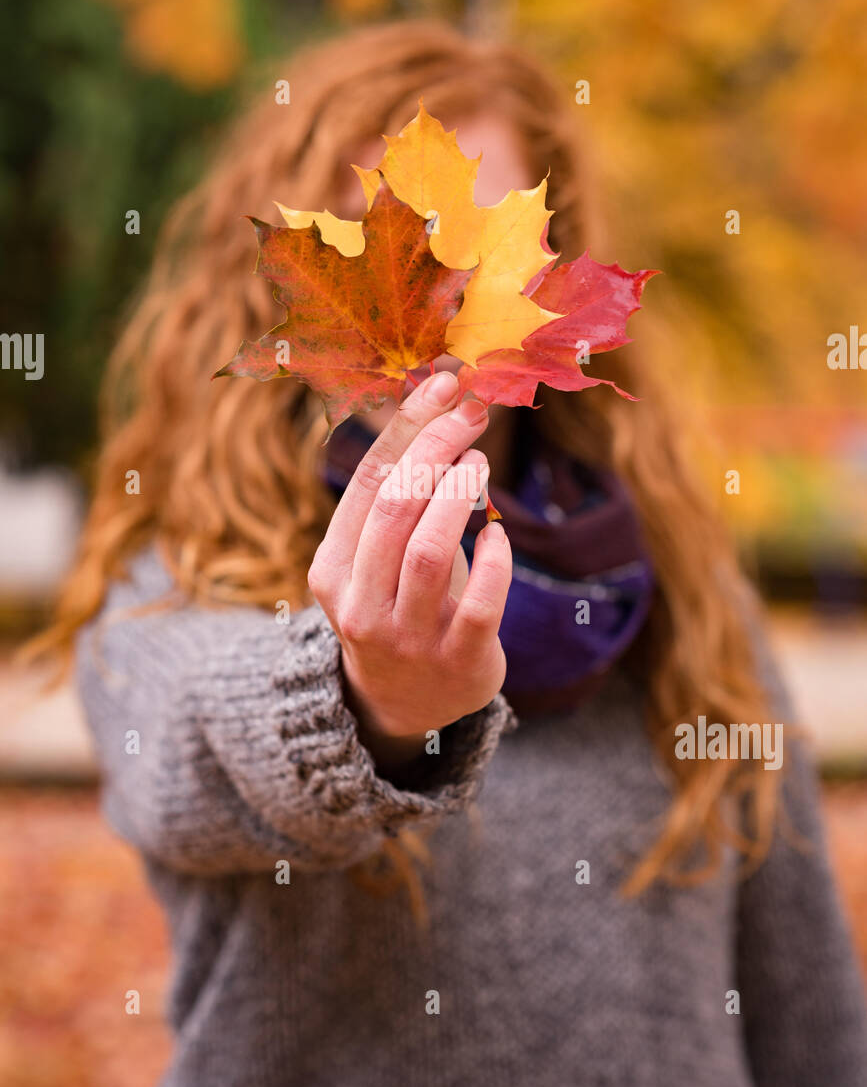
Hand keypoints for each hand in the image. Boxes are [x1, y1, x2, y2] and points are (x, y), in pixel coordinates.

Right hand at [308, 371, 511, 769]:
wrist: (406, 703)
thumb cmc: (398, 604)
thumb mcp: (380, 557)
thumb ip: (399, 495)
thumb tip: (440, 403)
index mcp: (332, 570)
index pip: (367, 482)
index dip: (408, 425)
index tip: (445, 383)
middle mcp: (360, 604)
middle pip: (396, 506)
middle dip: (438, 447)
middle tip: (473, 414)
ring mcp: (406, 637)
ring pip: (429, 551)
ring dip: (461, 494)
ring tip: (481, 464)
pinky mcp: (457, 661)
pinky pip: (479, 602)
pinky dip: (495, 560)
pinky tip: (499, 536)